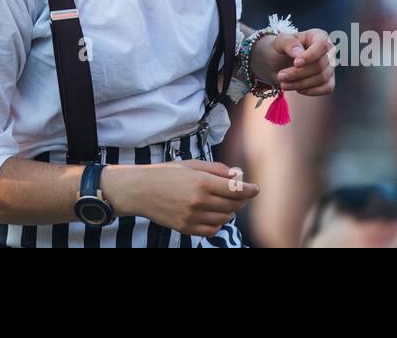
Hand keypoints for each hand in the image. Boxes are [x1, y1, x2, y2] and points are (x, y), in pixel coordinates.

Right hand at [101, 161, 256, 237]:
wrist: (141, 190)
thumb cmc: (166, 173)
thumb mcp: (192, 164)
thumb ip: (216, 169)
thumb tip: (237, 175)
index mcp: (202, 182)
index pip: (236, 190)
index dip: (249, 190)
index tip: (255, 189)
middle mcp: (199, 201)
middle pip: (233, 205)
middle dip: (239, 199)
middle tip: (236, 193)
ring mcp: (192, 217)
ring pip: (224, 219)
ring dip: (228, 211)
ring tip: (220, 202)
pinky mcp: (186, 228)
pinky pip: (212, 230)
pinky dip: (217, 224)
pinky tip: (211, 214)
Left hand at [254, 27, 335, 95]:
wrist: (278, 64)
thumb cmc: (281, 49)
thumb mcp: (280, 42)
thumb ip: (289, 44)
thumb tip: (299, 54)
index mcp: (318, 36)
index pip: (322, 45)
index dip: (310, 56)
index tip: (295, 63)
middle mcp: (329, 50)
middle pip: (320, 65)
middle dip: (298, 73)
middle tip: (280, 76)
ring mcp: (331, 66)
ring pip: (322, 78)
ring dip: (301, 84)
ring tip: (283, 84)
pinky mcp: (329, 80)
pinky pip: (327, 88)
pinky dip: (311, 91)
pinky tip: (297, 89)